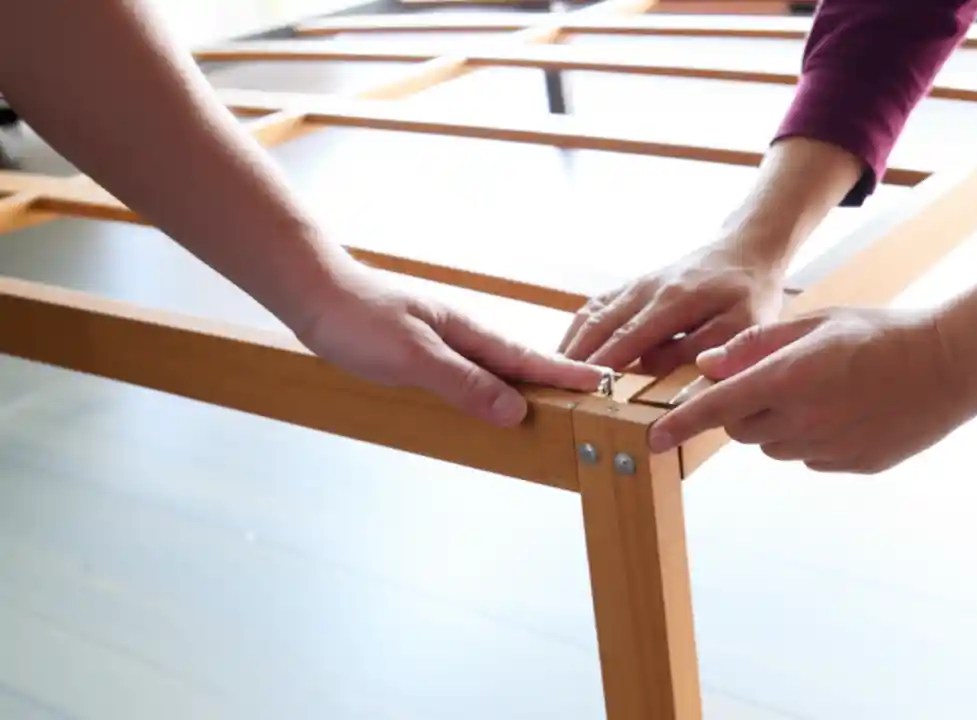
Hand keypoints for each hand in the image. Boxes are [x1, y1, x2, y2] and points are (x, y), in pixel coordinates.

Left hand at [293, 264, 606, 427]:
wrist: (311, 292)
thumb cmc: (358, 320)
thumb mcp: (414, 357)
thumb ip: (464, 383)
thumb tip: (514, 412)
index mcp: (467, 332)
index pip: (527, 359)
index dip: (563, 375)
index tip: (601, 384)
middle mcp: (461, 335)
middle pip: (517, 363)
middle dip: (554, 380)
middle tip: (590, 398)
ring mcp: (442, 341)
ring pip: (493, 369)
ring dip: (522, 385)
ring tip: (550, 404)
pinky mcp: (420, 352)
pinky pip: (467, 374)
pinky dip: (487, 387)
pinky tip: (486, 397)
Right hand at [558, 239, 786, 374]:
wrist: (745, 249)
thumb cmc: (748, 295)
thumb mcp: (743, 326)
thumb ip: (704, 348)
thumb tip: (656, 368)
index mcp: (673, 301)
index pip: (627, 338)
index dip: (601, 365)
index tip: (578, 389)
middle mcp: (646, 289)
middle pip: (599, 325)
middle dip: (574, 357)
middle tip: (551, 389)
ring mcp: (636, 285)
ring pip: (592, 314)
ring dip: (571, 343)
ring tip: (550, 374)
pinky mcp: (633, 285)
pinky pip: (596, 306)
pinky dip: (578, 328)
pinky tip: (567, 349)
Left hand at [648, 285, 976, 472]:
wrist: (950, 365)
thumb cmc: (880, 333)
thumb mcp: (815, 323)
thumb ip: (757, 345)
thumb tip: (708, 363)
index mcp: (789, 378)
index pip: (717, 408)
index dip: (680, 423)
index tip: (651, 439)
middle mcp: (804, 420)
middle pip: (742, 429)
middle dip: (743, 408)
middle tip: (776, 378)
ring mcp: (829, 448)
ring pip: (775, 446)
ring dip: (778, 424)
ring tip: (820, 391)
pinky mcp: (852, 465)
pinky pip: (811, 457)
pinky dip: (812, 438)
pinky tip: (844, 411)